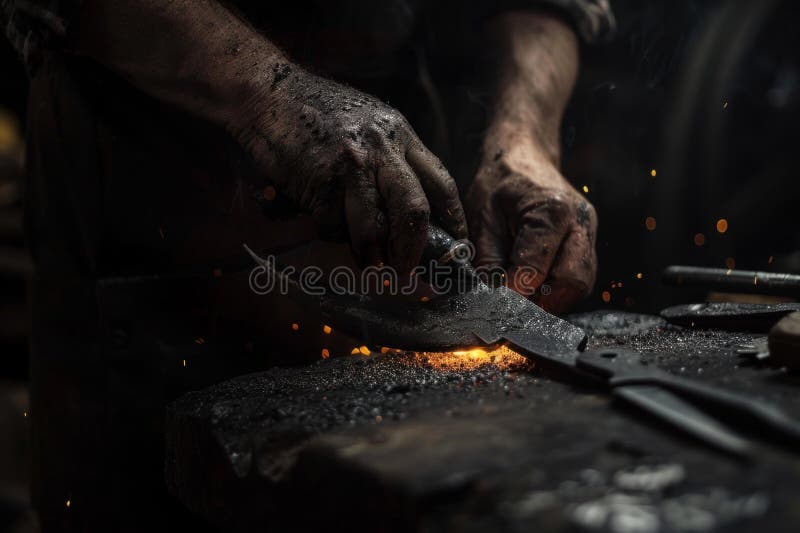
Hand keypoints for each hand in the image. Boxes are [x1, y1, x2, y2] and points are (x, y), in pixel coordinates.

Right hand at [230, 63, 466, 272]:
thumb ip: (391, 163)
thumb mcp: (369, 127)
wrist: (267, 93)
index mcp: (400, 135)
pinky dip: (329, 230)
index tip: (456, 246)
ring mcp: (351, 164)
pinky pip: (331, 223)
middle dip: (413, 249)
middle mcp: (382, 148)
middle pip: (414, 210)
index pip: (441, 183)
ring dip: (371, 254)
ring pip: (373, 226)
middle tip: (408, 271)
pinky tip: (321, 216)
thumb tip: (409, 218)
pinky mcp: (320, 180)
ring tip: (370, 267)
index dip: (453, 220)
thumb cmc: (318, 115)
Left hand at [466, 141, 596, 312]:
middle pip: (573, 282)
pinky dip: (557, 290)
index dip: (515, 291)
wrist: (523, 155)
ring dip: (552, 299)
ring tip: (521, 296)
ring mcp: (589, 234)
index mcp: (553, 211)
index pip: (539, 268)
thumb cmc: (499, 181)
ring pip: (581, 285)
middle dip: (542, 302)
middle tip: (512, 306)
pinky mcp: (587, 243)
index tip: (495, 302)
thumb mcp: (481, 216)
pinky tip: (533, 287)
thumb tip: (492, 297)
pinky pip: (578, 277)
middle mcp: (580, 223)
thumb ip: (488, 258)